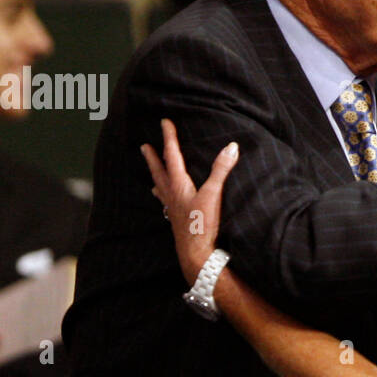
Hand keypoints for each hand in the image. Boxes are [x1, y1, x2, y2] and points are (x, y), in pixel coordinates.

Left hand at [140, 118, 239, 285]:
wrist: (195, 253)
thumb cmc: (202, 224)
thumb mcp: (214, 194)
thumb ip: (221, 170)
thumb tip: (231, 147)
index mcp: (178, 184)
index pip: (172, 155)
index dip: (169, 138)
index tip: (164, 123)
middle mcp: (171, 195)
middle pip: (159, 170)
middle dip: (153, 157)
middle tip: (144, 147)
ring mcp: (172, 209)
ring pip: (160, 188)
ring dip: (156, 177)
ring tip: (152, 174)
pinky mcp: (177, 220)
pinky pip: (166, 204)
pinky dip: (164, 198)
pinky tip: (166, 204)